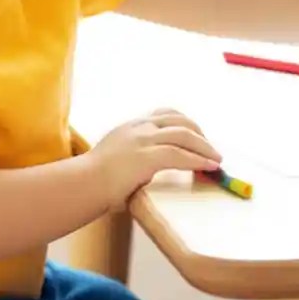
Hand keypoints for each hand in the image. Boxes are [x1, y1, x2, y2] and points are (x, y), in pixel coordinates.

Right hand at [86, 108, 221, 210]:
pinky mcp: (148, 156)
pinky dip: (199, 160)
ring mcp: (143, 140)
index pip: (164, 115)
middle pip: (180, 121)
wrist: (82, 184)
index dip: (185, 123)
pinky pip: (181, 155)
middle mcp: (139, 127)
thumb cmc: (92, 180)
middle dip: (200, 133)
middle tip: (211, 148)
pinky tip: (209, 167)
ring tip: (216, 159)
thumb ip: (131, 158)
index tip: (196, 134)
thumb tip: (144, 172)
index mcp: (130, 126)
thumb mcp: (113, 159)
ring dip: (205, 147)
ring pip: (185, 135)